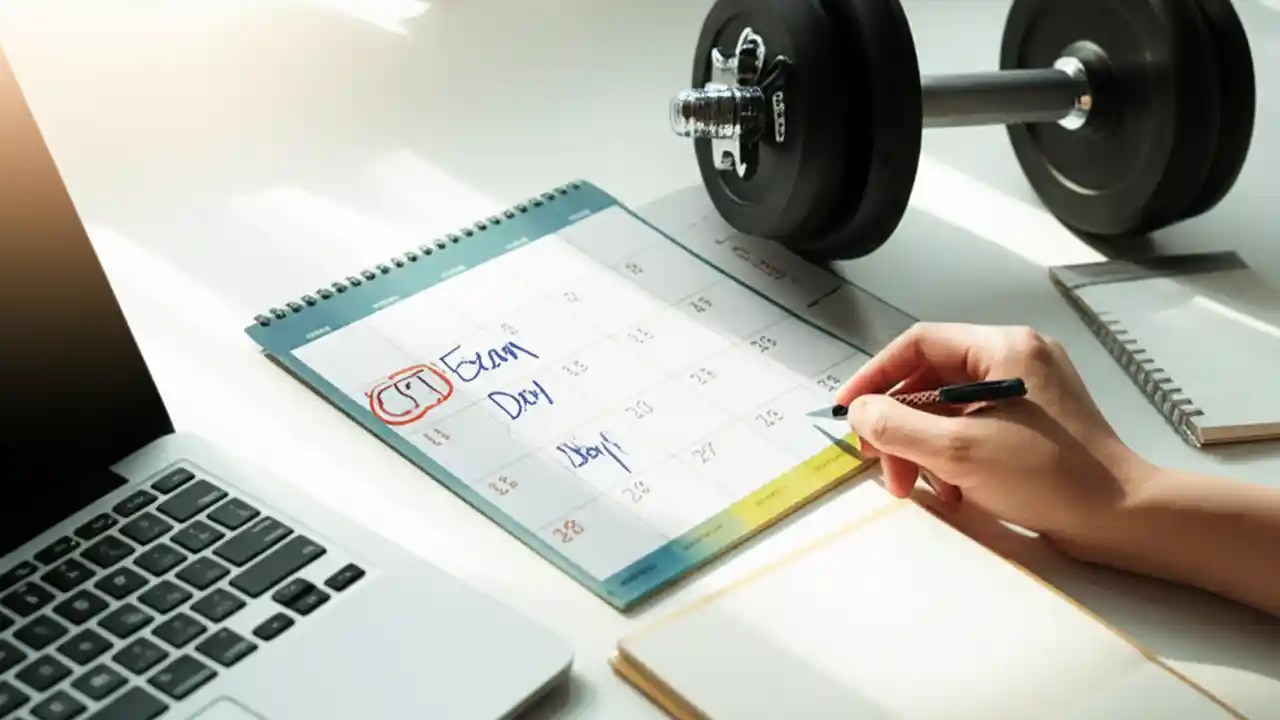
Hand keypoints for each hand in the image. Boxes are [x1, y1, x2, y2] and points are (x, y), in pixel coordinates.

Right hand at [835, 322, 1152, 555]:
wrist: (1123, 518)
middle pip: (931, 378)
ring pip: (949, 408)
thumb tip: (860, 412)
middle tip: (882, 465)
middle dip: (899, 425)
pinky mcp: (1035, 423)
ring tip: (918, 487)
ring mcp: (1029, 390)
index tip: (849, 412)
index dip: (875, 376)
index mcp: (1003, 348)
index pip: (918, 343)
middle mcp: (1016, 358)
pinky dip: (952, 455)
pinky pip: (975, 426)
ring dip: (923, 446)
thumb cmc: (1047, 476)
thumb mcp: (959, 451)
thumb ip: (898, 427)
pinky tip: (952, 490)